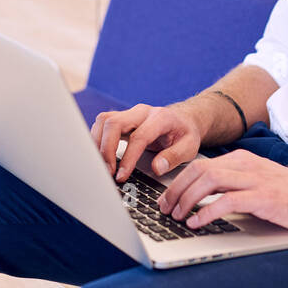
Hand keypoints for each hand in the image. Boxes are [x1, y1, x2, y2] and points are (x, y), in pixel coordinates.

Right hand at [90, 101, 206, 182]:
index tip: (122, 175)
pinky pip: (103, 124)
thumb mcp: (190, 147)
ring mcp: (130, 113)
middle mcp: (141, 112)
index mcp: (160, 118)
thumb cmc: (185, 133)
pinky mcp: (121, 119)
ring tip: (101, 165)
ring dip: (98, 143)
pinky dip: (97, 139)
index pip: (138, 137)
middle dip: (107, 149)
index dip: (128, 158)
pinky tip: (99, 156)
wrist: (183, 119)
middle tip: (108, 172)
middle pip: (114, 123)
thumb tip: (157, 168)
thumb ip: (174, 157)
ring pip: (104, 121)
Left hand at [156, 150, 287, 232]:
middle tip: (165, 209)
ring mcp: (255, 179)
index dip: (177, 182)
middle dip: (176, 190)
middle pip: (199, 170)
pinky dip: (207, 212)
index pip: (199, 165)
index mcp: (241, 160)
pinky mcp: (264, 197)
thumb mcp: (258, 183)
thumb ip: (233, 185)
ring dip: (187, 199)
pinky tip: (197, 223)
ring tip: (178, 217)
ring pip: (209, 181)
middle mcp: (245, 165)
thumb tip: (202, 199)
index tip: (166, 199)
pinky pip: (227, 201)